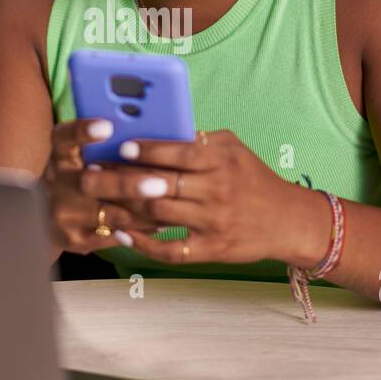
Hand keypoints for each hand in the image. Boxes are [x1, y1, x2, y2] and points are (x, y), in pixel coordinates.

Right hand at [42, 118, 160, 256]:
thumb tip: (154, 133)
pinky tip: (163, 222)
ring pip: (108, 214)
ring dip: (143, 210)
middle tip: (160, 184)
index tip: (107, 126)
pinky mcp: (74, 239)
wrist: (49, 217)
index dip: (83, 132)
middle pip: (90, 182)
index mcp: (60, 155)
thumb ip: (109, 148)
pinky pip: (114, 235)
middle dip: (127, 184)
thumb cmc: (79, 177)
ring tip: (171, 205)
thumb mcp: (83, 158)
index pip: (64, 138)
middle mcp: (56, 183)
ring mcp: (63, 214)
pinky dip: (141, 228)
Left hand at [82, 129, 321, 265]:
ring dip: (125, 208)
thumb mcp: (235, 149)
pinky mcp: (211, 249)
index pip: (180, 153)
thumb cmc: (255, 179)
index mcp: (222, 162)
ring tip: (99, 200)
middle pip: (161, 185)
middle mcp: (217, 191)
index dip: (148, 150)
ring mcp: (213, 222)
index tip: (121, 147)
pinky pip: (170, 249)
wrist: (288, 220)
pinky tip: (121, 234)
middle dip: (122, 180)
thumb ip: (201, 140)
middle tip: (91, 175)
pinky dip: (143, 244)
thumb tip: (160, 130)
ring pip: (160, 215)